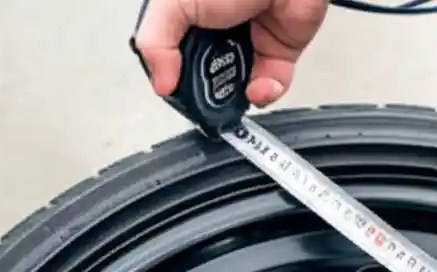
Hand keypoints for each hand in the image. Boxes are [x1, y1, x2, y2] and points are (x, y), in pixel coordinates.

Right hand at [133, 0, 328, 105]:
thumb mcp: (175, 3)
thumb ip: (156, 42)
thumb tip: (161, 82)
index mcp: (189, 15)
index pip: (173, 54)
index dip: (173, 75)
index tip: (175, 90)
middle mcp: (218, 28)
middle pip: (206, 74)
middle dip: (206, 91)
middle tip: (207, 97)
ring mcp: (249, 40)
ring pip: (239, 83)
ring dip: (236, 96)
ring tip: (233, 93)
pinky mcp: (279, 50)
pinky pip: (272, 83)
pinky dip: (265, 92)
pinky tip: (257, 89)